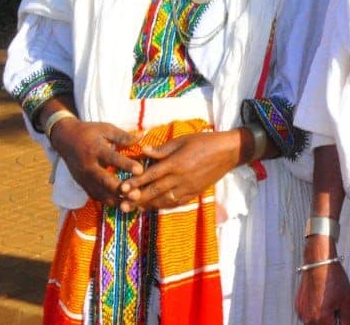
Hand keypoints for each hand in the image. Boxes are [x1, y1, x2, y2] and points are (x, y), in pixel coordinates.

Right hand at [49, 117, 142, 205]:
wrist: (65, 139)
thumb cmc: (89, 132)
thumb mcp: (106, 129)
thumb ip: (123, 136)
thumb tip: (143, 136)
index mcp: (95, 150)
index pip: (111, 158)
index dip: (125, 165)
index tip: (140, 170)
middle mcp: (88, 166)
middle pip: (104, 180)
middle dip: (120, 189)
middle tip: (137, 194)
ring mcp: (84, 177)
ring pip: (99, 192)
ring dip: (115, 199)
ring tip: (132, 204)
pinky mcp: (82, 184)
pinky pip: (95, 196)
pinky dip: (108, 202)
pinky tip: (122, 206)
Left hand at [117, 129, 241, 211]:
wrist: (228, 152)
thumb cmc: (205, 141)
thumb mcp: (183, 140)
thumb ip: (162, 149)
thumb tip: (143, 150)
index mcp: (176, 163)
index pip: (151, 175)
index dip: (136, 182)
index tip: (122, 188)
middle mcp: (180, 178)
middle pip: (154, 191)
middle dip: (137, 198)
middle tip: (121, 205)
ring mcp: (187, 187)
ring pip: (163, 200)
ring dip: (147, 205)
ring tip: (133, 209)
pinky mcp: (194, 193)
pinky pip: (175, 203)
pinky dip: (162, 206)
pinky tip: (152, 207)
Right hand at [297, 236, 349, 324]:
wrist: (318, 263)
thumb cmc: (333, 277)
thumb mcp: (347, 299)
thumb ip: (347, 319)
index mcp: (322, 318)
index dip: (340, 324)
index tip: (342, 320)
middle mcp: (309, 318)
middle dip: (331, 322)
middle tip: (338, 311)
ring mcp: (302, 313)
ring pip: (315, 323)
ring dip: (323, 319)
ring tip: (330, 303)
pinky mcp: (298, 307)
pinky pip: (308, 316)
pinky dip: (315, 312)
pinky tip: (322, 300)